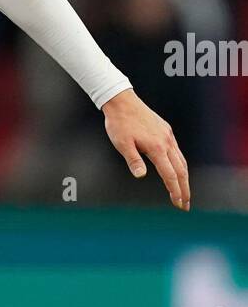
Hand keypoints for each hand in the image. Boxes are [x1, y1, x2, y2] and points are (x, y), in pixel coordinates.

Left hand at [101, 90, 189, 209]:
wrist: (122, 101)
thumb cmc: (119, 124)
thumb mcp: (122, 144)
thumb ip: (133, 160)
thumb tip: (141, 175)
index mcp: (156, 147)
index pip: (170, 174)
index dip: (175, 190)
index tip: (179, 203)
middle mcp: (166, 142)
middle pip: (181, 170)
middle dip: (184, 189)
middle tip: (185, 205)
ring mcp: (168, 136)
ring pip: (181, 161)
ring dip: (184, 178)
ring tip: (184, 192)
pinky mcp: (166, 131)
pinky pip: (177, 151)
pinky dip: (181, 165)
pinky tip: (178, 170)